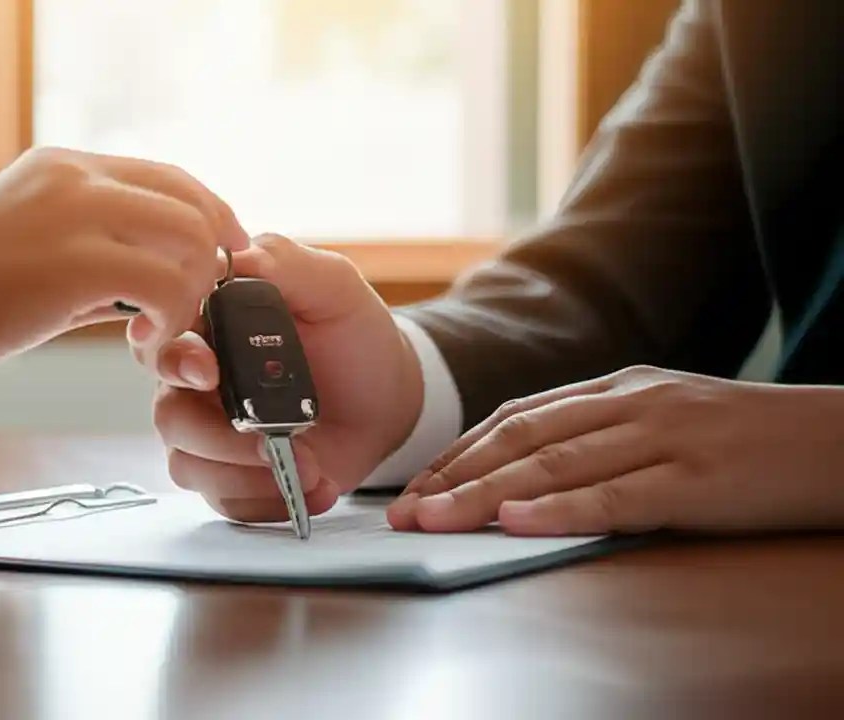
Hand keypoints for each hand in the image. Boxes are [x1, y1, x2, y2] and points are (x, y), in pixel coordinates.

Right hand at [0, 147, 248, 364]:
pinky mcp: (77, 261)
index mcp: (67, 165)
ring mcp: (77, 213)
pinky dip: (169, 318)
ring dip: (190, 293)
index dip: (210, 212)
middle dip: (213, 257)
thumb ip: (98, 241)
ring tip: (161, 328)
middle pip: (188, 202)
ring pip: (186, 239)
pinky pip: (162, 282)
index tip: (228, 250)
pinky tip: (142, 341)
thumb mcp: (39, 239)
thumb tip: (162, 271)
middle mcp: (76, 176)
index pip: (166, 175)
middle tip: (204, 302)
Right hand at [142, 234, 424, 521]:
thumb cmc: (353, 335)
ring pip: (189, 464)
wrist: (388, 397)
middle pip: (168, 414)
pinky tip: (314, 485)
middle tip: (261, 435)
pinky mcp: (233, 478)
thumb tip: (238, 255)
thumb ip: (285, 263)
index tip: (207, 371)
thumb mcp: (332, 285)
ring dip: (246, 472)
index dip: (173, 357)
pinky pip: (225, 500)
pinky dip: (268, 500)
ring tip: (307, 464)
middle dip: (211, 433)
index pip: (159, 340)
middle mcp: (196, 384)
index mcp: (208, 329)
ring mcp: (210, 435)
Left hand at [387, 365, 843, 535]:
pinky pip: (616, 497)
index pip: (518, 419)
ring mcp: (663, 437)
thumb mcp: (665, 420)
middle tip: (403, 511)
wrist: (843, 438)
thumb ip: (601, 434)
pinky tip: (516, 523)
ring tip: (434, 519)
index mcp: (618, 389)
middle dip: (454, 477)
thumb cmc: (747, 440)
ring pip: (556, 466)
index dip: (460, 454)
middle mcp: (630, 404)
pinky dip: (560, 511)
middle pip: (523, 441)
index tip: (416, 486)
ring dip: (484, 495)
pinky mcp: (697, 480)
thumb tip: (527, 471)